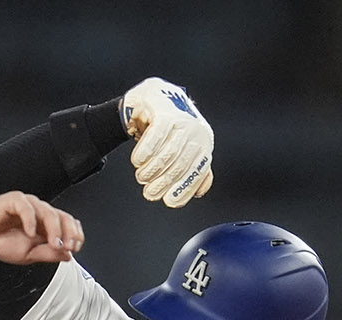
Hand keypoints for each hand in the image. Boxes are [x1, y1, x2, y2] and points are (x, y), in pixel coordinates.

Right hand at [0, 192, 83, 265]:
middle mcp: (40, 213)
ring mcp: (28, 205)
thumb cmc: (0, 241)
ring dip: (54, 229)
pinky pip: (26, 208)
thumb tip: (67, 256)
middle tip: (68, 246)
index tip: (74, 248)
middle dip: (69, 232)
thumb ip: (47, 254)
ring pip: (48, 212)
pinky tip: (30, 234)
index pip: (68, 224)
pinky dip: (30, 221)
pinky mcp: (14, 201)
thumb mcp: (27, 255)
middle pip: (63, 216)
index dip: (75, 234)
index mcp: (45, 225)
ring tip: (54, 243)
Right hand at [120, 77, 213, 206]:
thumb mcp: (184, 147)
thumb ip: (193, 168)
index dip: (183, 189)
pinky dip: (145, 152)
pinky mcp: (164, 111)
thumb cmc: (168, 127)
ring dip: (152, 170)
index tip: (167, 201)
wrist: (155, 95)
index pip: (196, 171)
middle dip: (163, 182)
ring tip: (141, 176)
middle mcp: (197, 131)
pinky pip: (156, 136)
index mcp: (204, 143)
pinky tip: (137, 161)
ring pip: (168, 152)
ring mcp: (182, 119)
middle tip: (149, 193)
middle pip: (180, 164)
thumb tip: (198, 192)